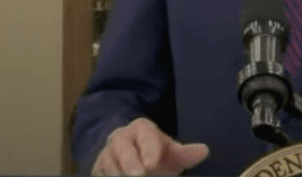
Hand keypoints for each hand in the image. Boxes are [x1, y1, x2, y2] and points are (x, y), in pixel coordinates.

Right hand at [92, 117, 209, 175]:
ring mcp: (107, 154)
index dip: (149, 150)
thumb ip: (184, 153)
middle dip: (129, 163)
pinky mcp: (98, 169)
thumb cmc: (153, 152)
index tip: (152, 163)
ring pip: (107, 162)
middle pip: (122, 148)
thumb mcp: (170, 151)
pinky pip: (99, 173)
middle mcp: (121, 138)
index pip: (146, 135)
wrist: (130, 154)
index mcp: (141, 129)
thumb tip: (203, 150)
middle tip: (138, 176)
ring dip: (116, 173)